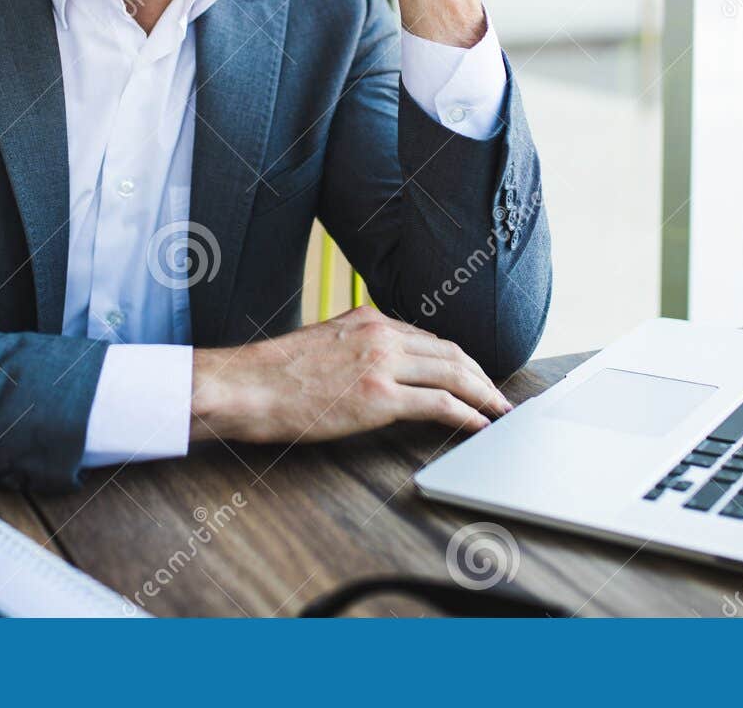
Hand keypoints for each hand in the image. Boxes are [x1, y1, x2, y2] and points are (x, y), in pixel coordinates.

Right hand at [189, 306, 511, 444]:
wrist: (243, 386)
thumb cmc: (271, 374)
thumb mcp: (320, 343)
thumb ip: (354, 348)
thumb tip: (373, 369)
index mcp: (368, 319)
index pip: (429, 339)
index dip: (459, 361)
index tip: (473, 377)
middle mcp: (381, 334)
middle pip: (451, 353)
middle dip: (482, 377)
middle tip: (498, 396)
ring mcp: (381, 364)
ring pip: (454, 375)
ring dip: (484, 395)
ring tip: (499, 412)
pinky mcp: (378, 397)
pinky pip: (440, 404)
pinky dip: (468, 414)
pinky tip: (480, 424)